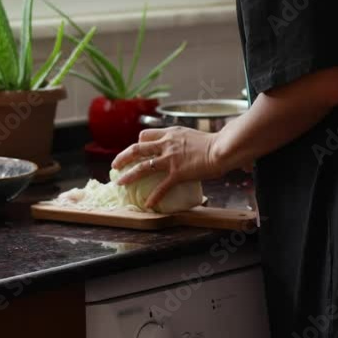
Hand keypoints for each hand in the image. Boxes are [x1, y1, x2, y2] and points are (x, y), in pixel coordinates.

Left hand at [112, 127, 226, 208]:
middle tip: (115, 164)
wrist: (222, 148)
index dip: (138, 142)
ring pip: (142, 167)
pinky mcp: (177, 173)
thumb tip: (190, 147)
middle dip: (123, 157)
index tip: (136, 148)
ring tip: (120, 182)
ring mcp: (170, 159)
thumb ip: (185, 141)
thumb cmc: (215, 143)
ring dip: (129, 175)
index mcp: (170, 133)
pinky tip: (148, 204)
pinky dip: (153, 197)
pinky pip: (161, 187)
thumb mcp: (194, 135)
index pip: (146, 135)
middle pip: (137, 148)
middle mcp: (166, 144)